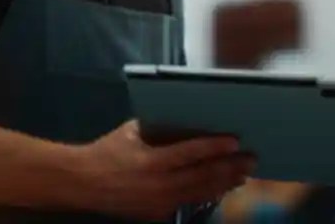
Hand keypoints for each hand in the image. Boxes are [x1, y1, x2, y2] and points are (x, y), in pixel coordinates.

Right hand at [71, 120, 255, 221]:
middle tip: (252, 158)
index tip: (235, 140)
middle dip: (230, 167)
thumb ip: (160, 129)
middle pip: (203, 177)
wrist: (83, 183)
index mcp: (151, 161)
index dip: (215, 146)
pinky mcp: (158, 214)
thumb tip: (190, 120)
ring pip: (201, 193)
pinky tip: (222, 187)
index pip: (191, 153)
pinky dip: (208, 193)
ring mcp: (159, 203)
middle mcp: (158, 185)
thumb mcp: (132, 132)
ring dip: (225, 183)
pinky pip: (189, 202)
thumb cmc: (108, 150)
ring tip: (244, 174)